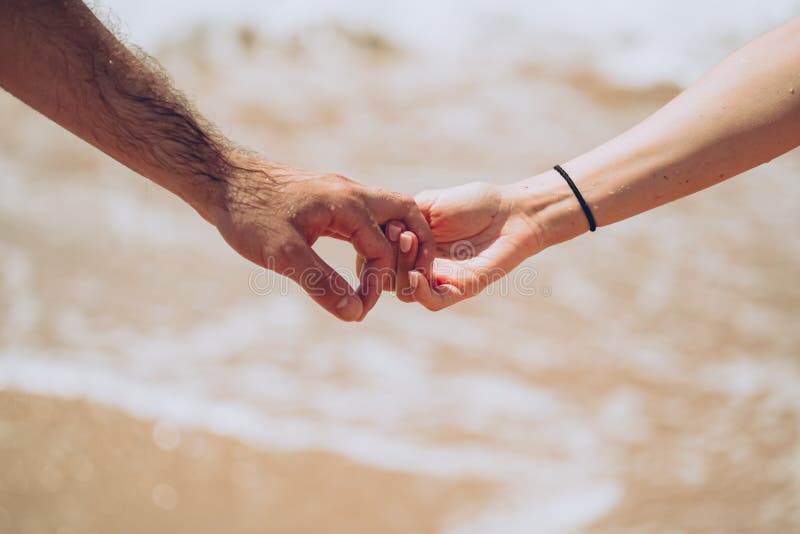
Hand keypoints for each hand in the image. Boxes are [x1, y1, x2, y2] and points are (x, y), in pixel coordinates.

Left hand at [211, 155, 434, 320]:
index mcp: (348, 205)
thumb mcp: (285, 254)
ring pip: (385, 215)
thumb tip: (355, 314)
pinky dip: (370, 240)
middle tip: (411, 280)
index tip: (357, 312)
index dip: (375, 287)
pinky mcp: (326, 200)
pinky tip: (356, 262)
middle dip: (414, 249)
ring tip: (382, 278)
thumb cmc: (250, 212)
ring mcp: (340, 194)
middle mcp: (351, 194)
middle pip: (404, 215)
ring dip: (391, 245)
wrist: (220, 178)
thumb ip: (323, 284)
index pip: (383, 251)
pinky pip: (363, 219)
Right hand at [378, 180, 545, 310]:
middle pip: (386, 278)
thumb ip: (401, 216)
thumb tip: (376, 230)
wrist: (511, 213)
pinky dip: (420, 291)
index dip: (374, 247)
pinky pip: (432, 302)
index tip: (384, 226)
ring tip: (411, 243)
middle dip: (388, 255)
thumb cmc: (473, 204)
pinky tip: (415, 274)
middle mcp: (421, 266)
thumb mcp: (428, 203)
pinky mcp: (460, 289)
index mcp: (411, 247)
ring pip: (405, 292)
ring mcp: (439, 280)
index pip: (378, 258)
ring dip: (402, 270)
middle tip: (401, 233)